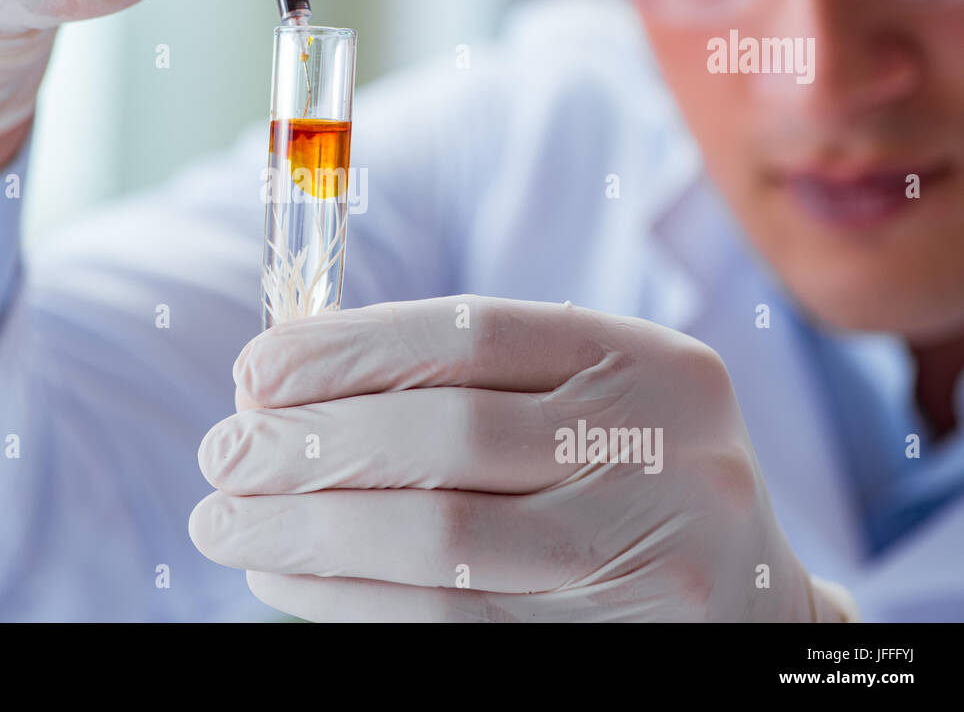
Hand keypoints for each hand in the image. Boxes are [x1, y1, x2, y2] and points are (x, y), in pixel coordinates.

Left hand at [190, 296, 859, 620]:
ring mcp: (644, 552)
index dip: (346, 349)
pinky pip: (448, 619)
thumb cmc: (635, 474)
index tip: (255, 371)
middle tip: (223, 451)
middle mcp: (659, 449)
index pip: (471, 334)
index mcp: (648, 361)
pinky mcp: (604, 639)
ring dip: (306, 529)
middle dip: (311, 444)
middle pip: (446, 437)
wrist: (750, 599)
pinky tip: (284, 578)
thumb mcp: (588, 399)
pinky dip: (347, 597)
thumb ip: (470, 380)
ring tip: (225, 521)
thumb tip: (286, 382)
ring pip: (437, 539)